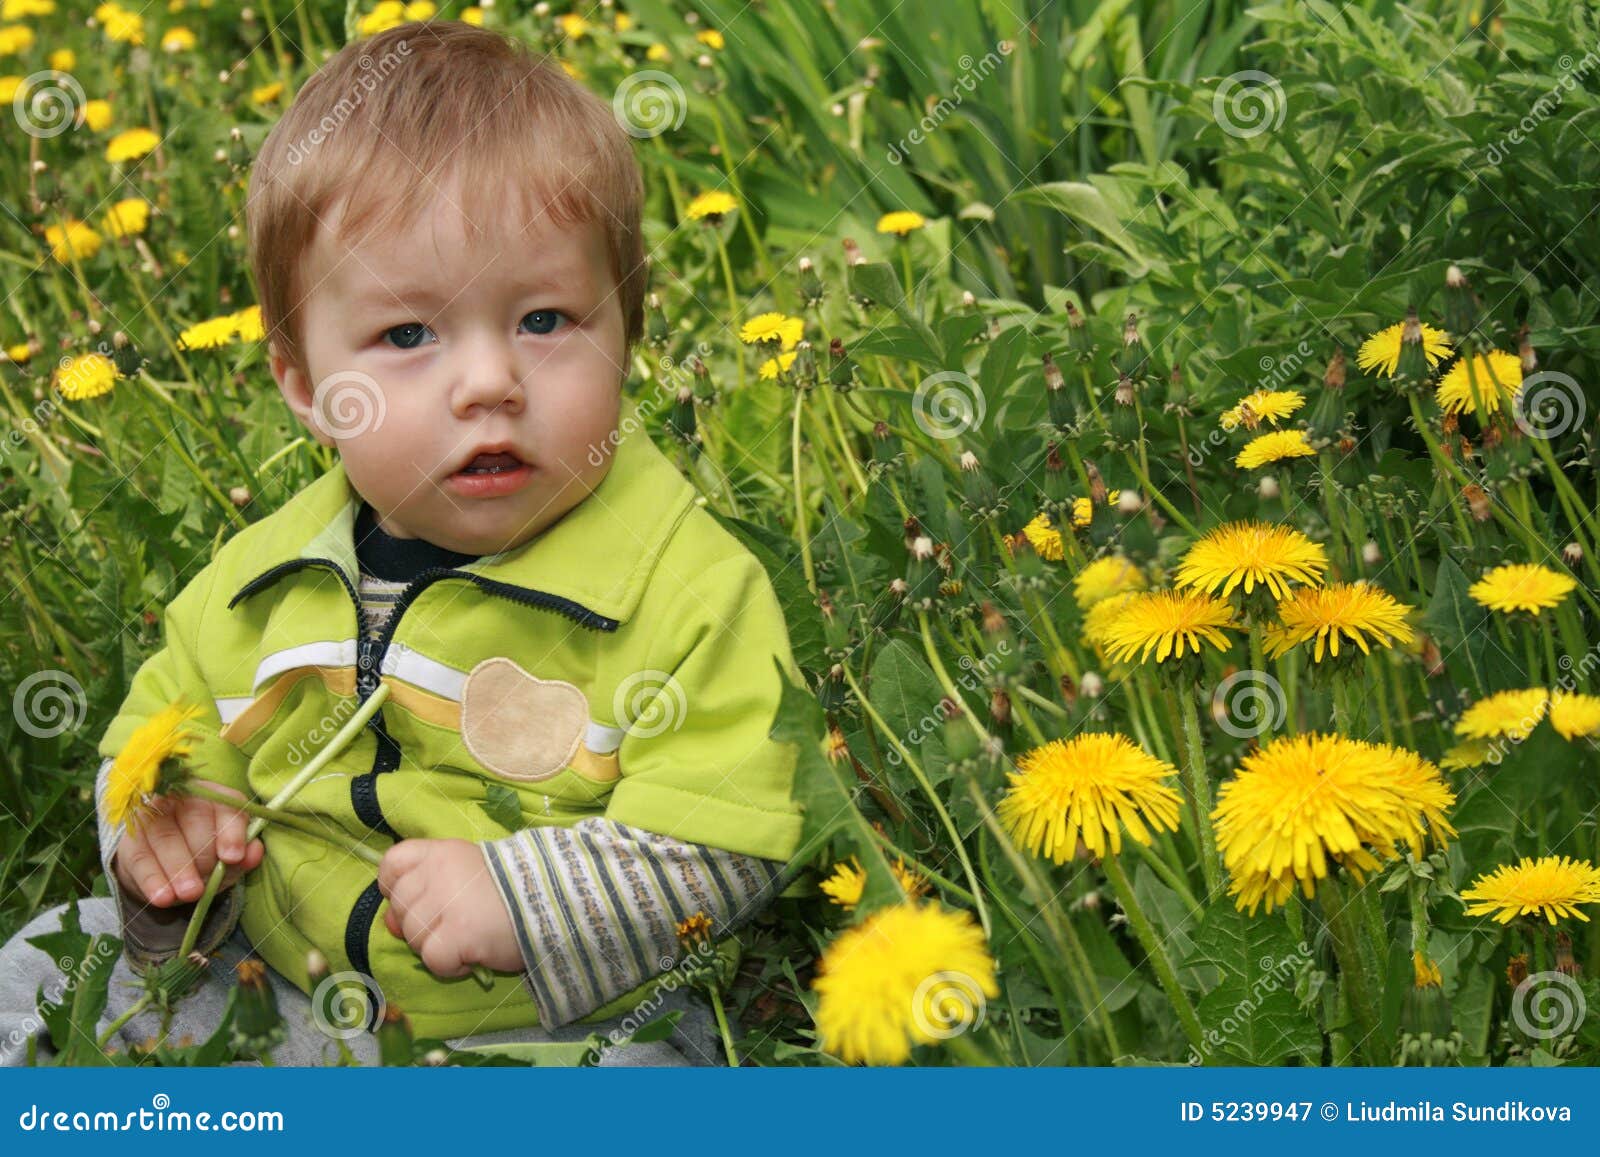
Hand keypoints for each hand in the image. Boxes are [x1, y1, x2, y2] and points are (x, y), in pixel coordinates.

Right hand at [112, 779, 264, 907]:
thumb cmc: (207, 853)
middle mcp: (183, 799)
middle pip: (194, 820)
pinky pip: (141, 858)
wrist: (165, 863)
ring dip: (178, 868)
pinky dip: (153, 880)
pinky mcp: (131, 839)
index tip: (233, 857)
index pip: (227, 806)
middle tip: (207, 884)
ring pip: (165, 837)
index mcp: (215, 797)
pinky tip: (163, 898)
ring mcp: (153, 815)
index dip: (231, 832)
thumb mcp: (229, 855)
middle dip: (202, 855)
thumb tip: (254, 853)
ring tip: (189, 894)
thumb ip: (245, 853)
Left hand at [377, 838, 523, 976]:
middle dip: (419, 925)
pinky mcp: (459, 934)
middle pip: (399, 907)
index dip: (396, 887)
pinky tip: (472, 956)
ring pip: (412, 936)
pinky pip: (432, 959)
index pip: (392, 862)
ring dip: (435, 947)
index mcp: (441, 851)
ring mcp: (448, 902)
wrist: (556, 900)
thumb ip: (426, 890)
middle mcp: (439, 871)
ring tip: (467, 939)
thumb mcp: (465, 874)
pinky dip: (449, 966)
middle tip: (454, 924)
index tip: (419, 899)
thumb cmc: (512, 889)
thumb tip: (389, 924)